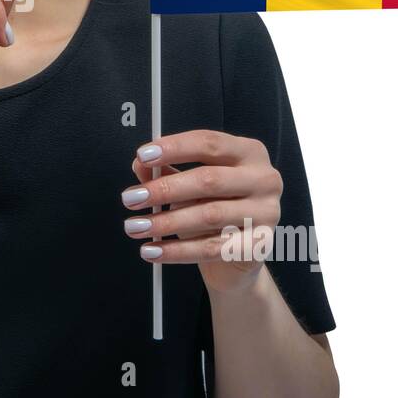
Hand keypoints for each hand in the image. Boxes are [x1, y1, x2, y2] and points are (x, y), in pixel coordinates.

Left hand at [122, 129, 282, 293]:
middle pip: (208, 179)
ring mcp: (266, 212)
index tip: (143, 156)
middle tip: (131, 198)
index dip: (174, 148)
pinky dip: (177, 251)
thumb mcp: (191, 185)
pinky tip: (152, 249)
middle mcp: (264, 179)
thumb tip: (141, 165)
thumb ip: (167, 171)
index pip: (209, 143)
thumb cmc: (215, 209)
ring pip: (208, 215)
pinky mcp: (259, 245)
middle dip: (164, 189)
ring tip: (136, 226)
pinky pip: (211, 248)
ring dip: (166, 222)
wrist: (239, 254)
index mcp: (249, 152)